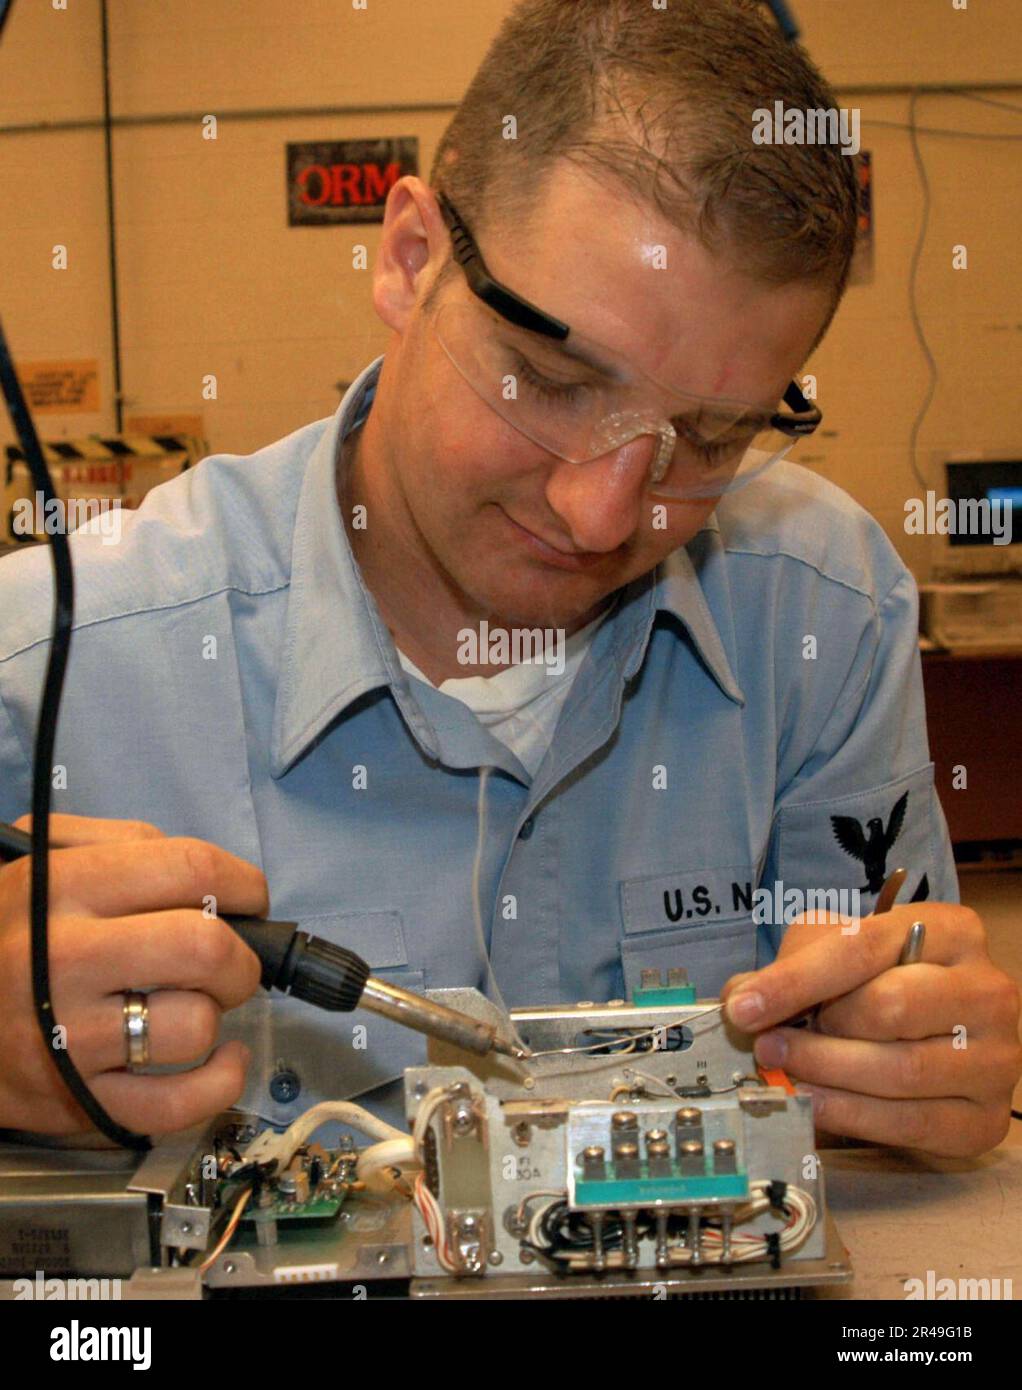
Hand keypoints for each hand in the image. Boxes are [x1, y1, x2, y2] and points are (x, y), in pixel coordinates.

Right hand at [0, 813, 264, 1139]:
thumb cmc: (4, 926)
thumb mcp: (39, 854)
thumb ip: (119, 842)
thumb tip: (206, 876)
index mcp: (63, 888)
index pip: (191, 870)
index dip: (243, 883)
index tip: (248, 899)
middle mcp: (65, 960)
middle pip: (206, 949)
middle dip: (239, 954)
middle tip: (227, 960)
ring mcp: (69, 1038)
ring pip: (196, 1026)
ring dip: (215, 1014)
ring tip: (193, 1003)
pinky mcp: (76, 1101)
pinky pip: (176, 1105)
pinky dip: (219, 1083)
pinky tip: (220, 1058)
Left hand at [721, 902, 1021, 1157]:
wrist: (932, 1036)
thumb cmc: (878, 983)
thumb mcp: (835, 952)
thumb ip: (790, 968)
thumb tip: (740, 998)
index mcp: (950, 930)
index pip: (865, 948)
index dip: (797, 980)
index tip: (745, 1007)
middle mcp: (986, 990)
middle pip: (889, 1008)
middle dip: (816, 1032)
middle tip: (768, 1045)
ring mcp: (996, 1058)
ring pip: (900, 1070)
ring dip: (825, 1075)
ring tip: (783, 1073)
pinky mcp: (985, 1118)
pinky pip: (912, 1123)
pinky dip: (850, 1116)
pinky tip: (812, 1105)